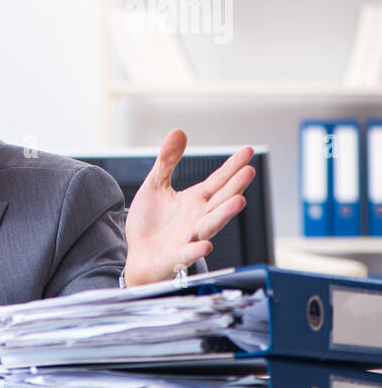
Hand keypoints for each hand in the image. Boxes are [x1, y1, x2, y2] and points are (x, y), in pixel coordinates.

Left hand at [123, 129, 254, 286]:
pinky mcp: (177, 256)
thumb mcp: (155, 186)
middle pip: (220, 200)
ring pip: (211, 225)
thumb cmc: (150, 224)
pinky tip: (205, 244)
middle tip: (249, 172)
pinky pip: (189, 253)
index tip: (248, 151)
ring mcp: (190, 237)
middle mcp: (198, 218)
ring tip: (238, 201)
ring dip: (224, 214)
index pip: (218, 181)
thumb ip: (167, 162)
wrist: (138, 256)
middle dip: (235, 187)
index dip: (232, 167)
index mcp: (196, 200)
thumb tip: (179, 131)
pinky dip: (197, 250)